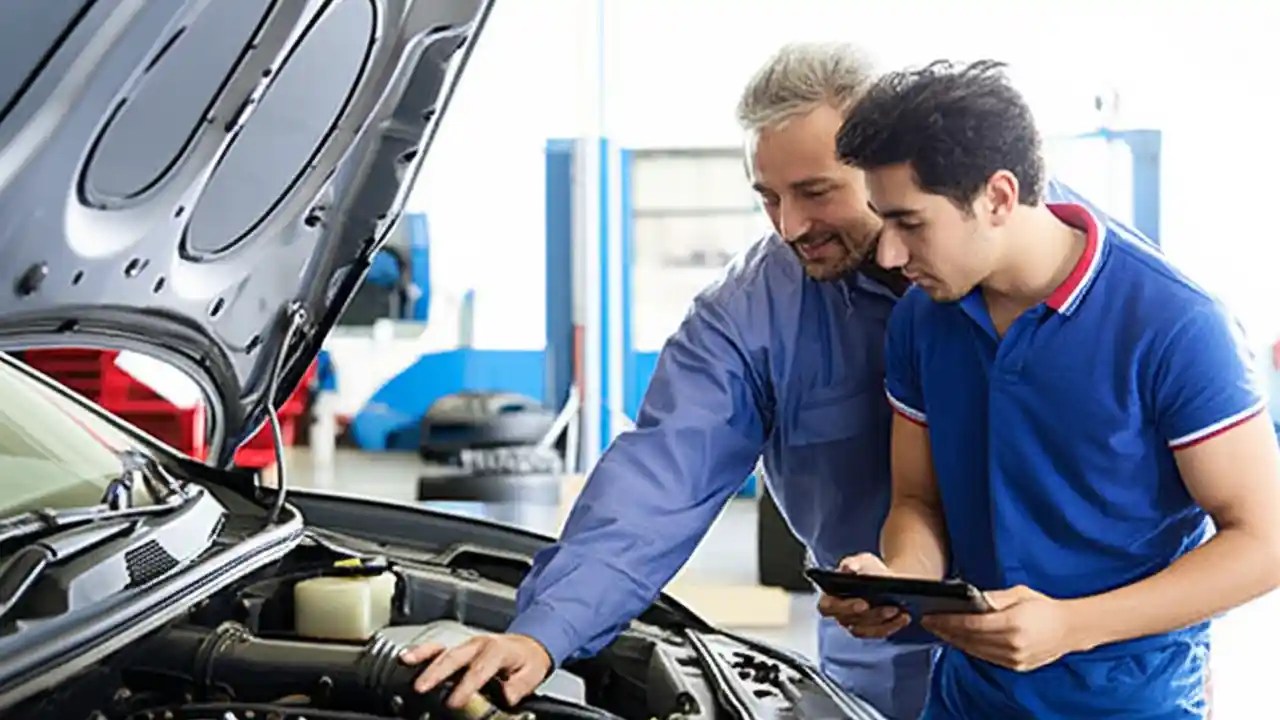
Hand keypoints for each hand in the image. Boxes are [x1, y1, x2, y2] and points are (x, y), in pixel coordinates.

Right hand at [401, 633, 551, 708]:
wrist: (529, 646)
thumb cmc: (528, 661)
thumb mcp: (531, 675)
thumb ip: (518, 687)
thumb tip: (506, 697)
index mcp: (498, 651)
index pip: (479, 669)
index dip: (466, 685)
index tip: (455, 701)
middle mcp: (479, 645)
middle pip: (455, 656)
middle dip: (437, 672)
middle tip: (422, 687)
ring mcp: (467, 645)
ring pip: (443, 649)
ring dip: (424, 657)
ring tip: (406, 663)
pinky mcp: (458, 648)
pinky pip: (438, 648)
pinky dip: (421, 651)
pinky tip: (407, 657)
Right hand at [816, 553, 909, 638]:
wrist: (885, 579)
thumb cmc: (868, 569)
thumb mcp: (861, 561)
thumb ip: (853, 564)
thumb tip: (849, 568)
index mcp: (830, 597)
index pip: (828, 607)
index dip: (844, 607)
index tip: (863, 603)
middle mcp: (840, 615)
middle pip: (850, 621)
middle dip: (872, 615)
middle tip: (890, 607)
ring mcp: (855, 625)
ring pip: (866, 630)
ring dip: (884, 621)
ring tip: (899, 610)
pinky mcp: (871, 631)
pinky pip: (880, 632)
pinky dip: (893, 625)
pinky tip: (905, 617)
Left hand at [921, 585, 1085, 671]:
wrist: (1070, 629)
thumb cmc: (1043, 607)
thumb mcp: (1019, 593)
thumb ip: (993, 597)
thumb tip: (969, 598)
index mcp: (1012, 624)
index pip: (970, 624)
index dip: (947, 621)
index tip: (930, 615)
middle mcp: (1012, 645)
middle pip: (969, 639)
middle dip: (945, 630)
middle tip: (928, 621)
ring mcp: (1014, 659)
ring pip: (975, 651)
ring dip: (954, 640)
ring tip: (939, 630)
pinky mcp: (1016, 666)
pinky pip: (986, 657)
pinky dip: (970, 648)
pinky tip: (959, 639)